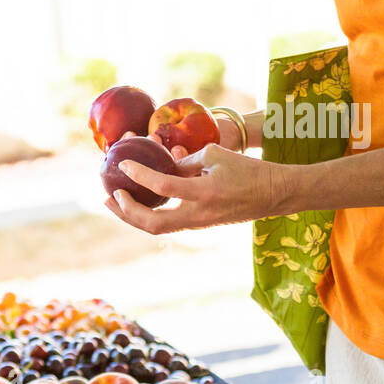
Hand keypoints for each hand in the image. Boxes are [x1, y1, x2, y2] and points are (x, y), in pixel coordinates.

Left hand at [103, 142, 290, 235]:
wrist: (274, 194)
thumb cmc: (249, 170)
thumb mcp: (217, 155)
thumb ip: (187, 160)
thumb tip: (163, 161)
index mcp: (204, 193)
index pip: (163, 186)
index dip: (139, 174)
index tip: (123, 162)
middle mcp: (199, 215)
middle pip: (151, 223)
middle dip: (125, 211)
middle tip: (109, 195)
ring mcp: (199, 224)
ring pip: (157, 228)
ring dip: (132, 216)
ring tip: (115, 202)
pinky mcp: (200, 225)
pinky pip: (168, 223)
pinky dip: (149, 214)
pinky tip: (138, 202)